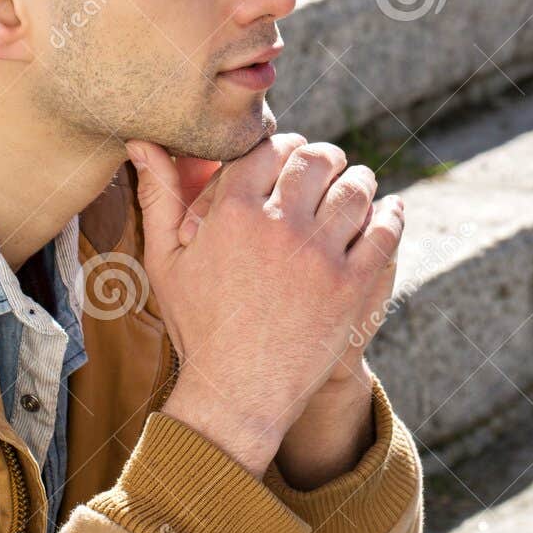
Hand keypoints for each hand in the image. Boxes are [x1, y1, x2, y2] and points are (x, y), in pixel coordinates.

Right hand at [125, 134, 404, 475]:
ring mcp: (320, 256)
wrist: (237, 393)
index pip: (270, 147)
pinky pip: (383, 232)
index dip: (283, 146)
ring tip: (360, 183)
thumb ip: (158, 195)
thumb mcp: (166, 261)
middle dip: (324, 157)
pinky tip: (389, 210)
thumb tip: (140, 139)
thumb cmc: (197, 326)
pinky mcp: (352, 285)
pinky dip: (391, 215)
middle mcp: (279, 226)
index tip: (288, 157)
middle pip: (316, 160)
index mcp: (233, 212)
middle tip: (328, 164)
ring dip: (360, 180)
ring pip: (354, 190)